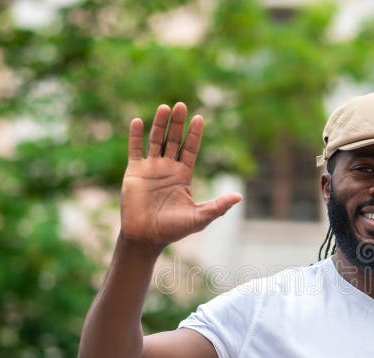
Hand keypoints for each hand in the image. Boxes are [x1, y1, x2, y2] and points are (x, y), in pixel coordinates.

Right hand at [119, 102, 241, 248]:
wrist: (146, 237)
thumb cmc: (173, 229)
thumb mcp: (200, 217)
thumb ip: (218, 206)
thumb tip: (239, 197)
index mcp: (183, 175)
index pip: (190, 149)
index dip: (194, 134)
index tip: (200, 118)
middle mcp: (167, 168)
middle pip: (173, 140)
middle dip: (178, 124)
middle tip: (181, 105)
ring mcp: (150, 169)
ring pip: (155, 140)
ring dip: (159, 124)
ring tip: (164, 107)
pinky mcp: (134, 172)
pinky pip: (134, 150)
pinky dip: (135, 136)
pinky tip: (138, 121)